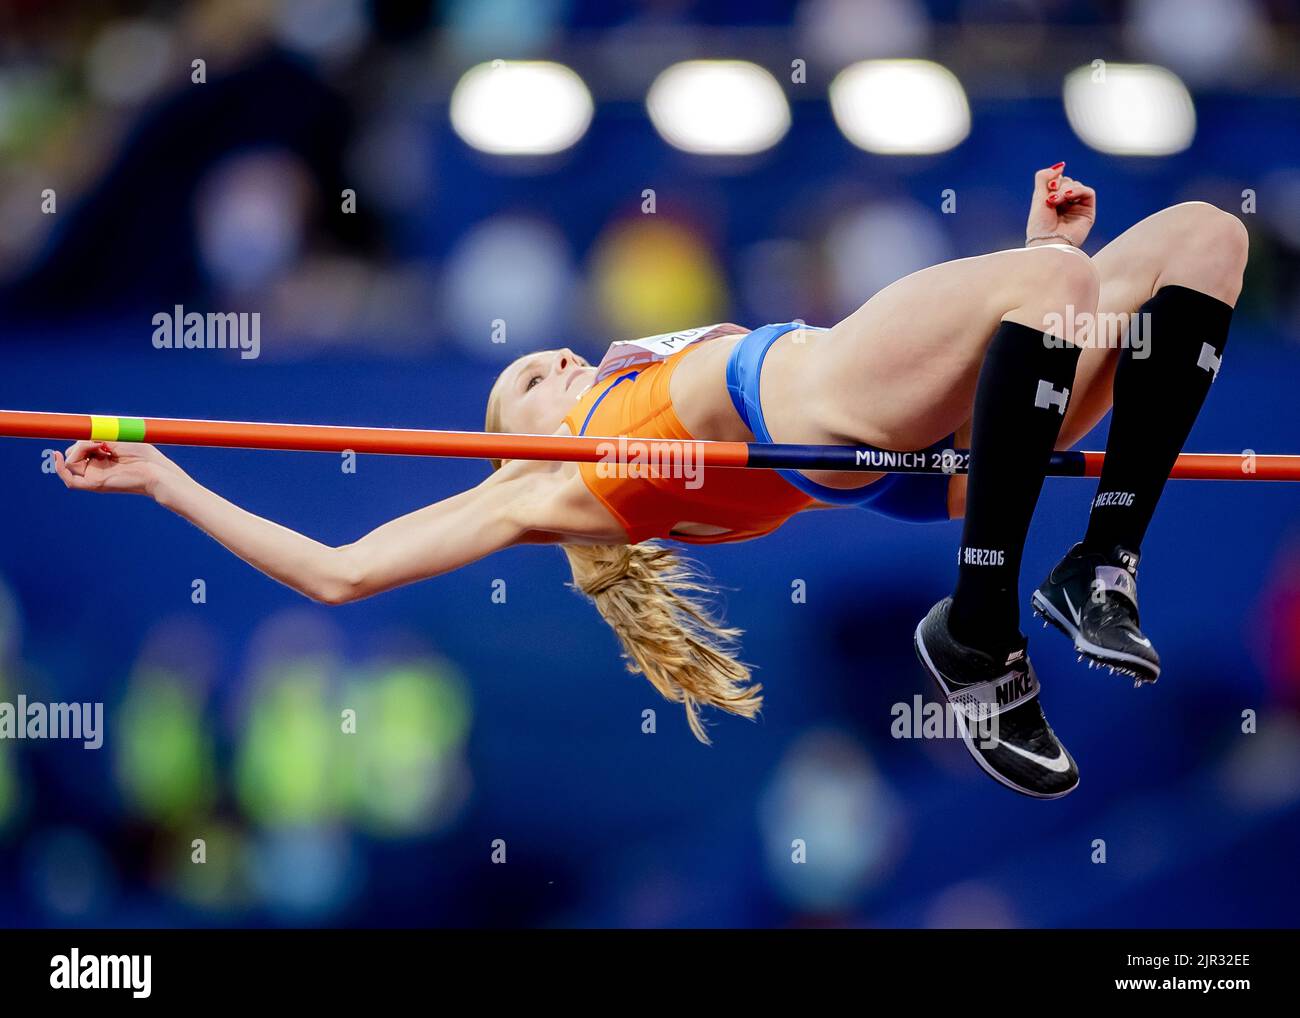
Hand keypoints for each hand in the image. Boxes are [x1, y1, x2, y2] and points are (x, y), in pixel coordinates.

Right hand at [53, 440, 184, 498]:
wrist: (155, 469)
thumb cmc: (143, 453)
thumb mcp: (113, 439)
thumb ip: (91, 439)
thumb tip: (74, 444)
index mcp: (103, 456)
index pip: (80, 447)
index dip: (81, 439)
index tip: (91, 432)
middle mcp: (97, 467)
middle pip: (73, 453)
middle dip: (81, 442)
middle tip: (102, 441)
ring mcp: (95, 476)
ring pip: (71, 462)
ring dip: (80, 448)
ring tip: (101, 445)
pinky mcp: (95, 485)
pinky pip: (70, 481)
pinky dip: (60, 469)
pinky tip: (57, 457)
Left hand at [1026, 162, 1095, 248]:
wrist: (1047, 242)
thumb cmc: (1040, 225)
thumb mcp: (1038, 196)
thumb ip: (1044, 177)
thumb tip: (1061, 165)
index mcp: (1052, 202)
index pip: (1056, 181)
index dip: (1052, 180)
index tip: (1047, 188)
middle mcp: (1065, 205)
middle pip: (1067, 181)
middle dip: (1058, 185)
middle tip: (1050, 198)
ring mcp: (1077, 208)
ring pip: (1077, 185)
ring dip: (1066, 189)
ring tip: (1055, 201)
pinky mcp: (1088, 212)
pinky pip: (1088, 192)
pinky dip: (1078, 190)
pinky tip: (1068, 196)